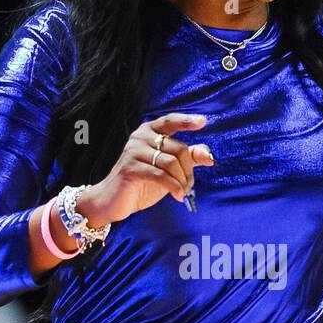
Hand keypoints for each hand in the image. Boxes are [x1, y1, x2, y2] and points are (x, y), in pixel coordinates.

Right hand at [80, 113, 214, 224]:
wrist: (113, 201)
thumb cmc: (142, 182)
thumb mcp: (168, 169)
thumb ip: (188, 158)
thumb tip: (209, 155)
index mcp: (149, 131)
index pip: (170, 121)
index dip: (187, 121)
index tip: (203, 121)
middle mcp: (140, 137)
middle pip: (178, 148)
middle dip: (189, 170)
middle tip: (190, 186)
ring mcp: (134, 151)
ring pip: (171, 163)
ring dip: (182, 181)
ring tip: (184, 193)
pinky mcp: (131, 168)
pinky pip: (161, 176)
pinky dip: (174, 187)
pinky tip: (178, 196)